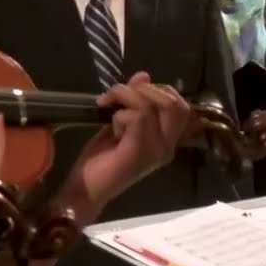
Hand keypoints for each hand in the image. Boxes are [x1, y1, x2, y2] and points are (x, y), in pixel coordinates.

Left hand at [61, 73, 190, 213]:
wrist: (85, 190)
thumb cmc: (100, 160)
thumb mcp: (118, 123)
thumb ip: (133, 102)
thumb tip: (144, 75)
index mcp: (166, 140)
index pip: (180, 105)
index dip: (156, 90)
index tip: (128, 93)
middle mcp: (168, 146)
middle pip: (174, 102)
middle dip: (142, 89)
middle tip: (115, 96)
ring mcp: (157, 150)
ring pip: (153, 105)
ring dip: (125, 96)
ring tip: (106, 107)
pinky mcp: (140, 151)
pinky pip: (138, 116)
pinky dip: (119, 112)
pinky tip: (107, 122)